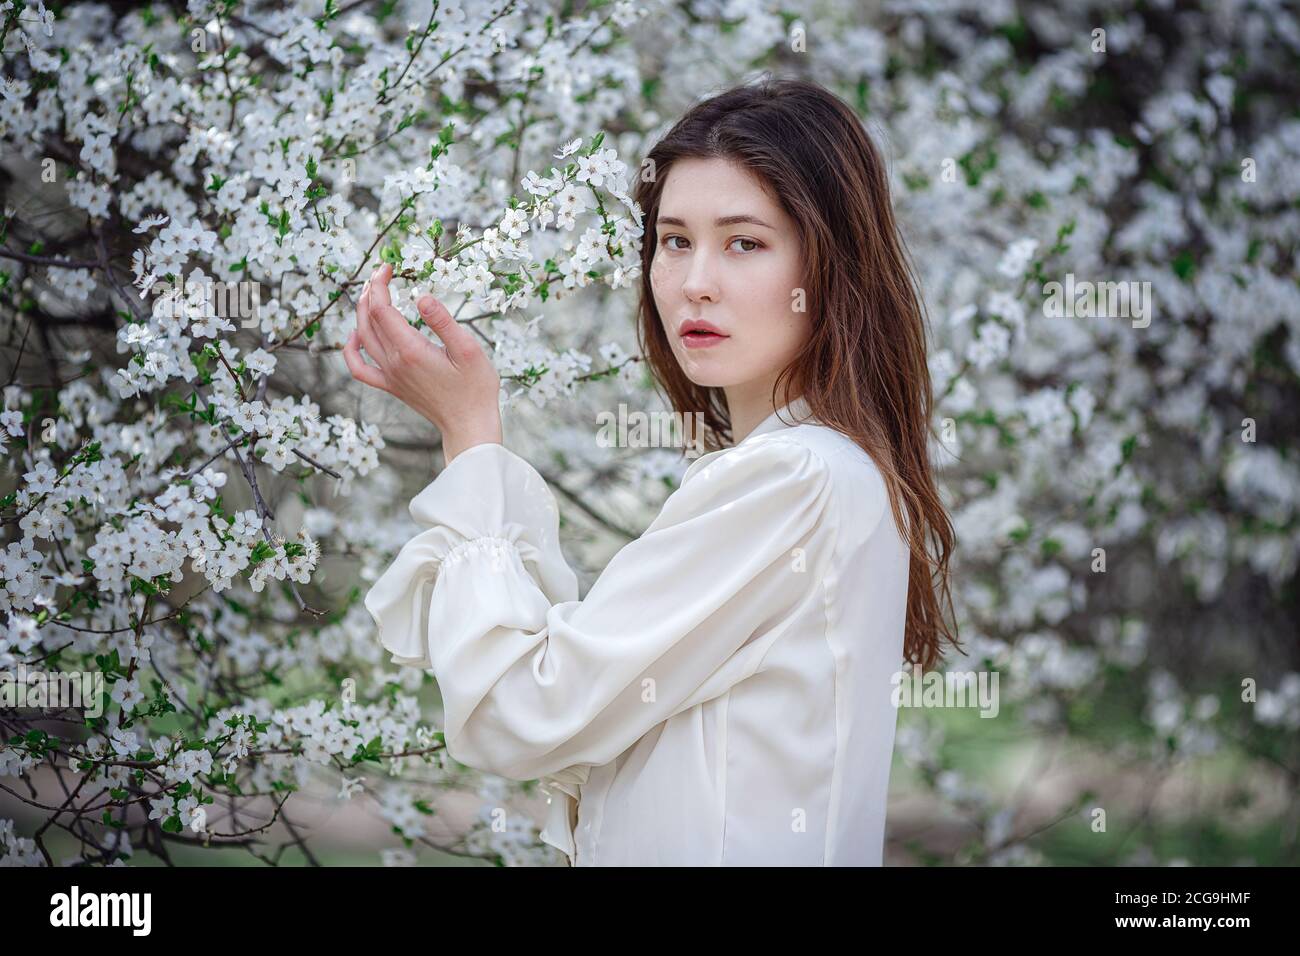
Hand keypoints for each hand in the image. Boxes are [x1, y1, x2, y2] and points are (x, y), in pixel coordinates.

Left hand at [344, 262, 502, 463]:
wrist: (469, 425)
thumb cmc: (475, 388)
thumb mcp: (468, 349)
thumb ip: (443, 321)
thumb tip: (421, 296)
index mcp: (410, 351)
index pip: (382, 309)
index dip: (380, 284)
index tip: (388, 267)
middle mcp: (394, 363)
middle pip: (368, 319)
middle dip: (369, 291)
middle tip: (381, 273)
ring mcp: (390, 376)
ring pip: (362, 337)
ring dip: (361, 312)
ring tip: (370, 293)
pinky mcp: (391, 386)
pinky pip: (359, 368)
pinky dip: (351, 349)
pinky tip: (355, 336)